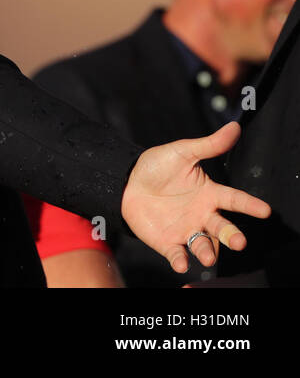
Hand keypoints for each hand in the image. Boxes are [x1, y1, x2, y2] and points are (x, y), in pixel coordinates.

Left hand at [120, 122, 270, 274]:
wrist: (126, 182)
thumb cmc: (156, 167)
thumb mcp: (181, 152)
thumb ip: (208, 145)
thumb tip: (234, 127)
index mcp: (209, 194)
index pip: (234, 200)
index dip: (249, 205)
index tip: (264, 210)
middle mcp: (202, 215)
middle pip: (223, 228)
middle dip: (232, 236)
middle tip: (238, 241)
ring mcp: (186, 230)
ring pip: (204, 245)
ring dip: (207, 252)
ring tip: (207, 256)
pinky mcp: (168, 242)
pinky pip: (177, 253)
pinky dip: (180, 260)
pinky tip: (182, 263)